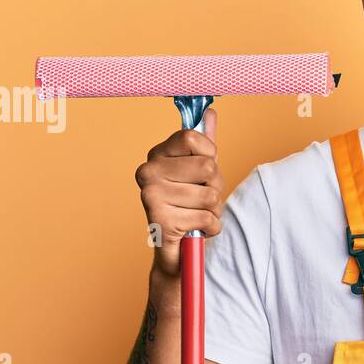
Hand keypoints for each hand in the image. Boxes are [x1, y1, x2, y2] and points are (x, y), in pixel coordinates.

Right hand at [135, 107, 223, 277]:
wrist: (176, 251)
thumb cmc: (190, 205)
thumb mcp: (200, 172)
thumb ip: (204, 143)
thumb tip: (210, 112)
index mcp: (157, 155)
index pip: (192, 137)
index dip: (210, 154)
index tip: (204, 169)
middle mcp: (147, 172)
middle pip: (207, 166)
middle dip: (216, 186)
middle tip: (202, 197)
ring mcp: (150, 196)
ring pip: (210, 195)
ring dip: (214, 209)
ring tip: (198, 214)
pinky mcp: (160, 220)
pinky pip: (207, 217)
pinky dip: (211, 227)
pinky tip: (197, 229)